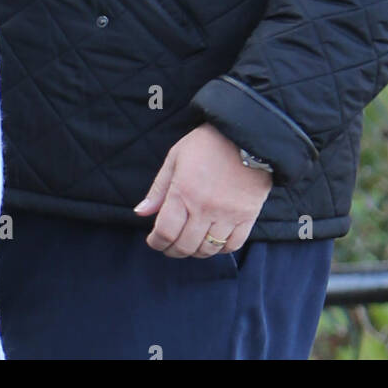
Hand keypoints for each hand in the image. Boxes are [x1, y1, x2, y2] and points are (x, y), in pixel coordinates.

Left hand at [134, 121, 272, 258]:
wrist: (245, 135)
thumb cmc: (206, 144)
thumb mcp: (175, 158)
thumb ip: (158, 189)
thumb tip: (140, 213)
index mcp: (183, 192)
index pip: (165, 232)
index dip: (156, 243)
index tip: (154, 241)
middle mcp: (204, 208)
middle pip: (185, 246)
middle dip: (173, 250)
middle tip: (170, 246)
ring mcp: (227, 215)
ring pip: (208, 249)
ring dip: (195, 251)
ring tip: (190, 243)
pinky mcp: (247, 217)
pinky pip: (232, 246)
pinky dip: (220, 249)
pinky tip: (213, 240)